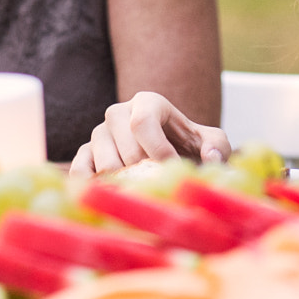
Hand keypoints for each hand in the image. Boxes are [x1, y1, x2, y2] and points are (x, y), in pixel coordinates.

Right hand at [70, 91, 230, 177]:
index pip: (143, 121)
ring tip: (143, 190)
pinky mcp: (84, 154)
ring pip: (105, 165)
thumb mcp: (211, 143)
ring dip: (125, 184)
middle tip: (160, 184)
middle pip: (125, 148)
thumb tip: (210, 158)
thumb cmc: (189, 147)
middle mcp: (118, 113)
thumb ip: (217, 147)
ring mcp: (98, 134)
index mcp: (147, 102)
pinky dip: (95, 188)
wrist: (170, 155)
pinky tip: (114, 196)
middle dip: (145, 172)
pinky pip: (81, 172)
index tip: (172, 169)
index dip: (158, 150)